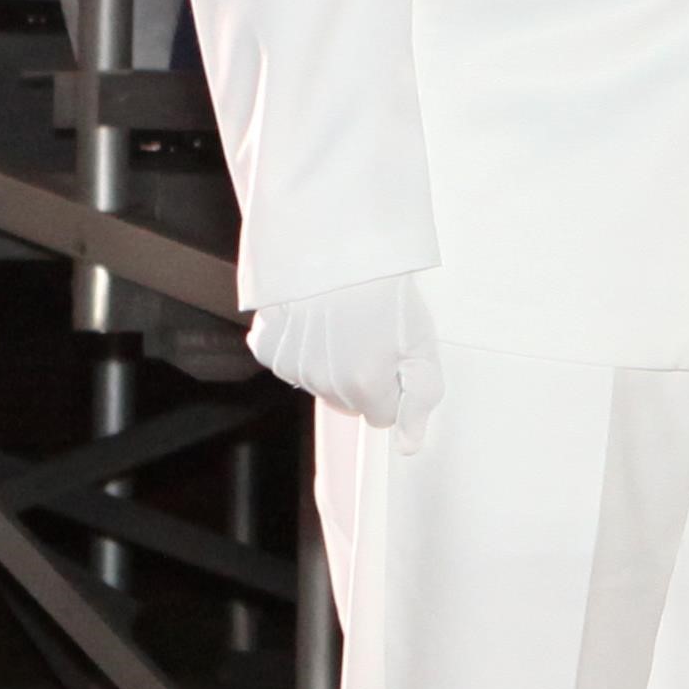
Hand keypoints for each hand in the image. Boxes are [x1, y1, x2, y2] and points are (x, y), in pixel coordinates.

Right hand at [248, 270, 439, 442]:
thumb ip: (420, 399)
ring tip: (342, 320)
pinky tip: (312, 320)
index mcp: (364, 385)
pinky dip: (297, 345)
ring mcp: (292, 364)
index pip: (381, 416)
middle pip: (347, 402)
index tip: (393, 354)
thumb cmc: (385, 287)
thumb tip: (409, 445)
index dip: (392, 386)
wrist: (339, 242)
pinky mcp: (267, 343)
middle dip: (361, 376)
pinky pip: (286, 360)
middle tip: (370, 332)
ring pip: (318, 382)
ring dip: (330, 360)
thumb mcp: (421, 342)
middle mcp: (323, 382)